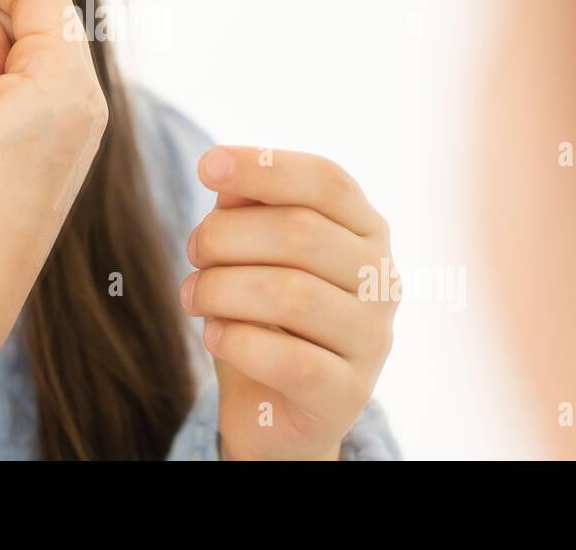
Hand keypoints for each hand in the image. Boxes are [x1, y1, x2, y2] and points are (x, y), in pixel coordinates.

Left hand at [180, 146, 396, 459]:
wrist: (273, 410)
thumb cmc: (262, 315)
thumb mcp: (249, 253)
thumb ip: (246, 209)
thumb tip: (228, 180)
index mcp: (367, 230)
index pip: (327, 181)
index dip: (265, 167)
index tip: (206, 165)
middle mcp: (383, 279)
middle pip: (302, 232)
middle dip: (227, 235)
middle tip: (193, 251)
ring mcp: (373, 339)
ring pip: (291, 295)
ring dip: (221, 289)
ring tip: (192, 296)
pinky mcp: (347, 395)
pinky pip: (289, 361)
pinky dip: (237, 341)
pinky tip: (214, 336)